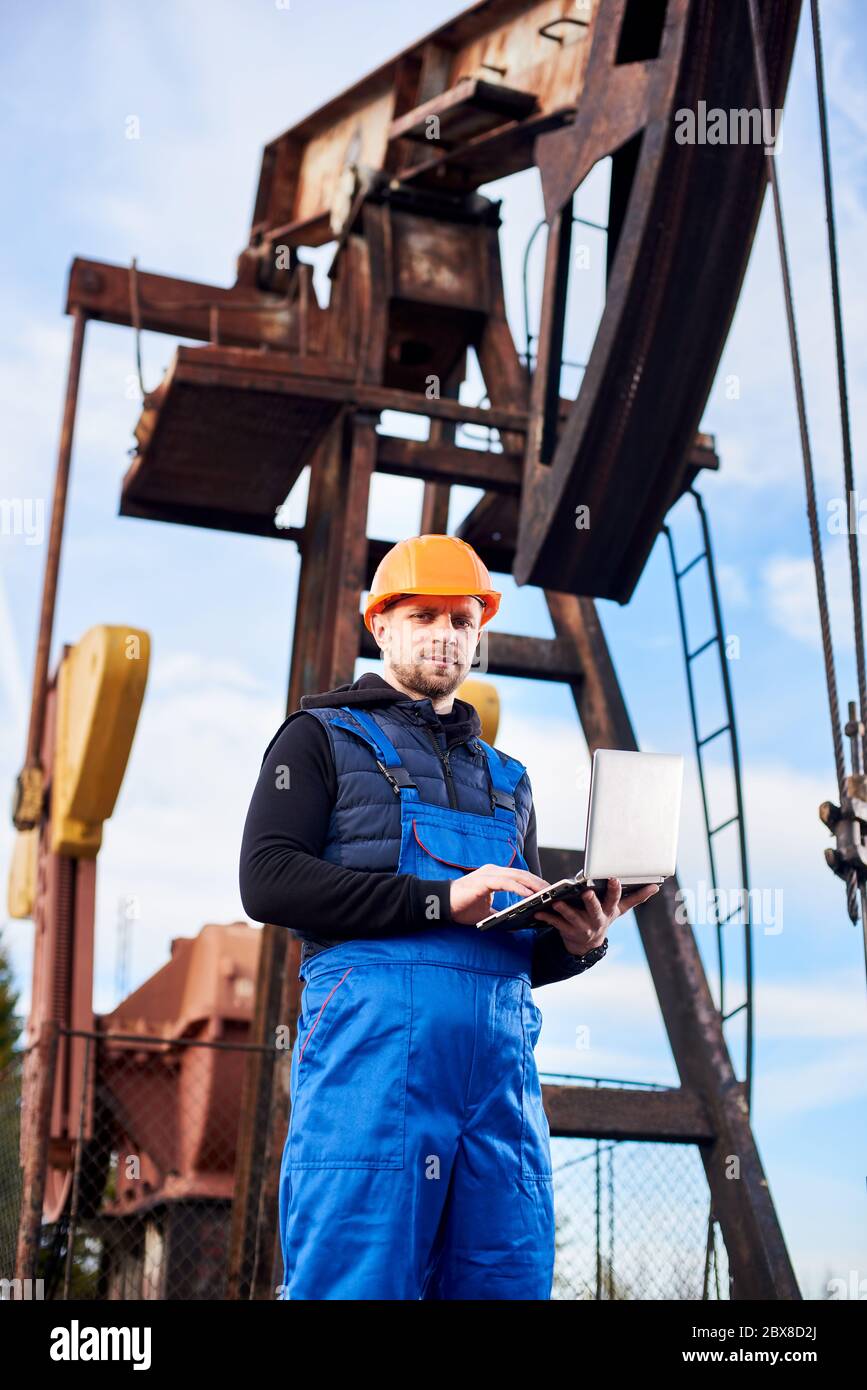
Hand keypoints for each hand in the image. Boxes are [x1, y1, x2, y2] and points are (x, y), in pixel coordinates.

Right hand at [449, 865, 548, 925]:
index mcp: (495, 876)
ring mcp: (489, 874)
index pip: (519, 877)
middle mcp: (494, 871)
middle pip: (522, 875)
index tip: (548, 892)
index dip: (535, 883)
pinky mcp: (484, 881)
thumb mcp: (486, 912)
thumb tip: (515, 925)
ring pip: (517, 876)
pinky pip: (506, 883)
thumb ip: (500, 914)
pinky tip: (529, 896)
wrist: (442, 904)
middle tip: (554, 892)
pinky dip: (519, 888)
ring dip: (533, 885)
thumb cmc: (462, 907)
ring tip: (546, 893)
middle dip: (539, 883)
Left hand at [532, 878, 659, 956]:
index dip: (616, 890)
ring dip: (566, 910)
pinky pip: (556, 924)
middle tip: (587, 892)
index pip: (615, 899)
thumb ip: (636, 897)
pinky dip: (547, 918)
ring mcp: (582, 927)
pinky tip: (539, 911)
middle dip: (592, 901)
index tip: (615, 878)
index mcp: (609, 911)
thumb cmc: (603, 916)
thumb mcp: (619, 909)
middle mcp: (597, 920)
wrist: (587, 943)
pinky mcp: (566, 931)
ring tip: (558, 902)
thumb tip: (656, 886)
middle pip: (595, 909)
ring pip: (573, 918)